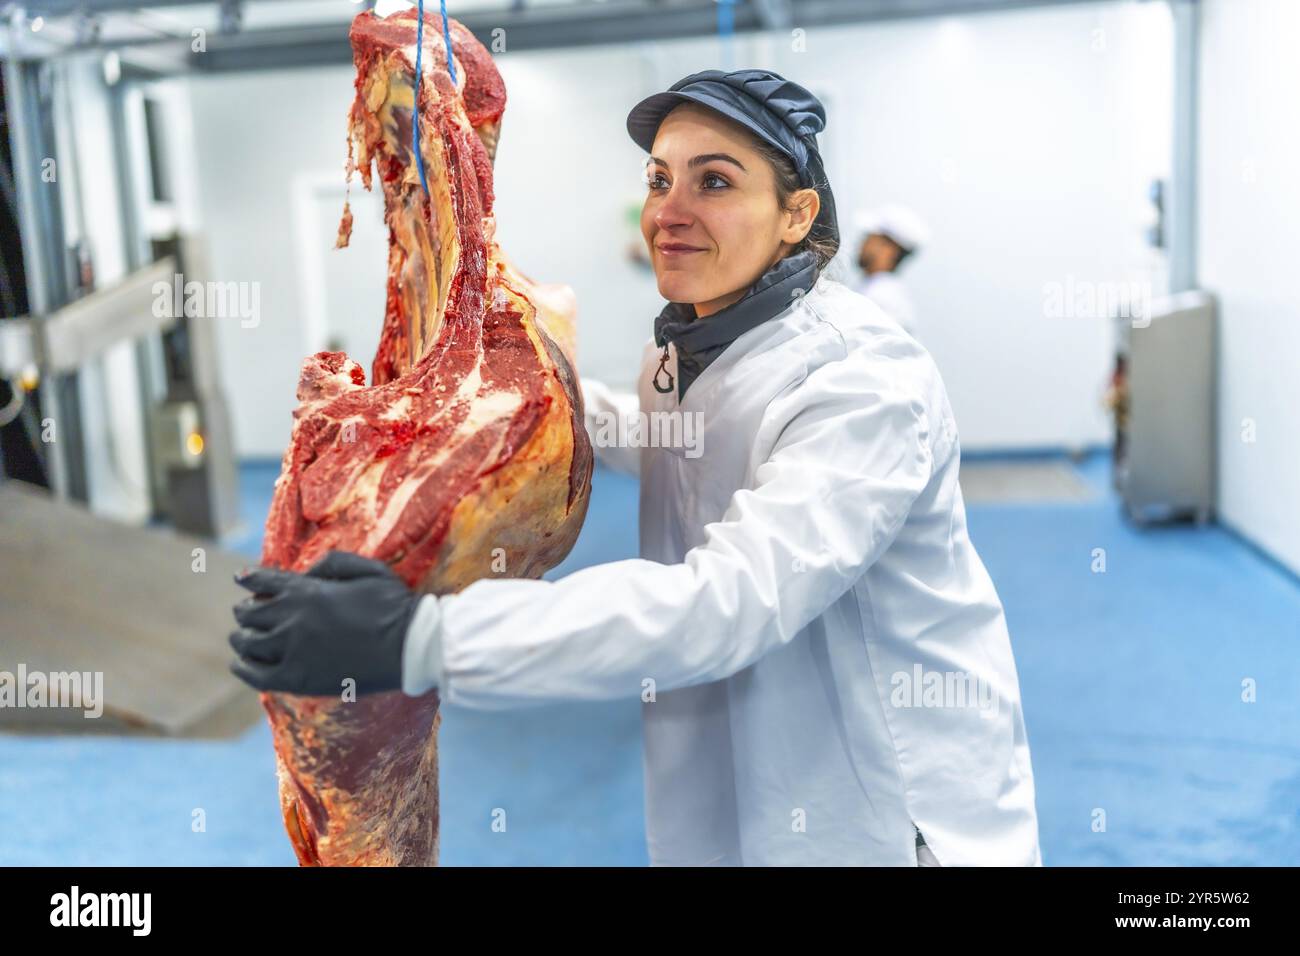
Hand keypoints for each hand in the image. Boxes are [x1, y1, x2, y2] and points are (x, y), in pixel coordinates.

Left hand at [228, 550, 420, 696]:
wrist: (409, 646)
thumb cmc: (394, 606)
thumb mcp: (369, 569)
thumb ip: (333, 563)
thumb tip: (306, 571)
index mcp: (307, 590)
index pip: (262, 580)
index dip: (248, 579)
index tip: (241, 579)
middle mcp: (291, 618)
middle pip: (250, 613)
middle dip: (246, 610)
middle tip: (246, 612)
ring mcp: (291, 650)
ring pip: (247, 643)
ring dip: (241, 637)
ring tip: (241, 637)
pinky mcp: (296, 679)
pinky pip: (255, 675)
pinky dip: (243, 667)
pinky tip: (239, 664)